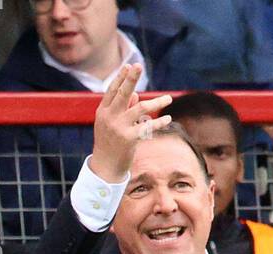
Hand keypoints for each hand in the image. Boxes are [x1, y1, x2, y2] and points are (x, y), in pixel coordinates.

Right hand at [88, 64, 172, 183]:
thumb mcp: (111, 125)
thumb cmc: (109, 145)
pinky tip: (168, 119)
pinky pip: (147, 127)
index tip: (129, 66)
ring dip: (157, 103)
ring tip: (169, 99)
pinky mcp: (129, 139)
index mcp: (103, 112)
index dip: (121, 78)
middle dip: (131, 78)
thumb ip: (122, 109)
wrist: (105, 169)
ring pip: (140, 108)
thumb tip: (134, 94)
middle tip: (139, 65)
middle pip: (122, 93)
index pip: (112, 90)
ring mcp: (119, 128)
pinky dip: (159, 122)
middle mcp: (110, 117)